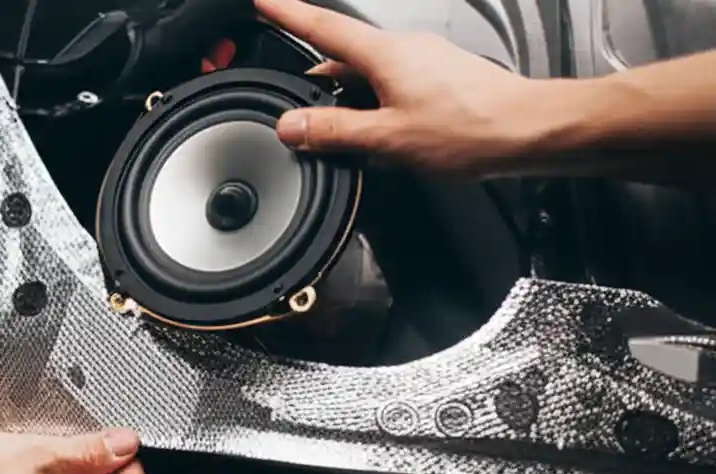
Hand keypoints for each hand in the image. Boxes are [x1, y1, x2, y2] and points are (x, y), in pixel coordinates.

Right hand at [252, 0, 551, 175]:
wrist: (530, 130)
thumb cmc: (472, 128)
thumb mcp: (388, 138)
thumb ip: (335, 131)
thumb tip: (294, 125)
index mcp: (385, 55)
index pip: (322, 26)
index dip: (288, 13)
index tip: (264, 1)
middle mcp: (404, 50)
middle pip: (343, 58)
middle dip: (317, 82)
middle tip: (299, 111)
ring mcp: (424, 62)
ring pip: (370, 76)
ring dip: (349, 101)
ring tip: (344, 138)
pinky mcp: (440, 79)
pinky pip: (393, 85)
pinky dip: (376, 106)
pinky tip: (381, 139)